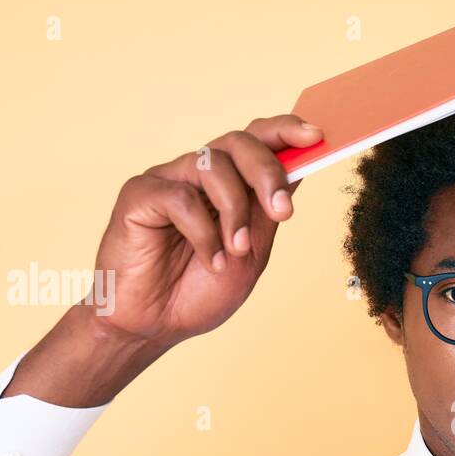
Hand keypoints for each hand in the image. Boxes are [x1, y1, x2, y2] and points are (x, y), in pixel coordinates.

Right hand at [90, 114, 322, 347]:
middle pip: (239, 143)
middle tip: (282, 211)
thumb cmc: (199, 290)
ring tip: (236, 251)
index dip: (285, 130)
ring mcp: (167, 180)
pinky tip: (210, 261)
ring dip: (235, 212)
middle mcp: (197, 174)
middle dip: (268, 173)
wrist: (155, 325)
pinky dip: (203, 233)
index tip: (315, 136)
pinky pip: (180, 197)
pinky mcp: (139, 194)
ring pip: (212, 164)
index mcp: (228, 184)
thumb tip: (302, 168)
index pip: (256, 140)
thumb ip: (269, 211)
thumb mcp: (252, 252)